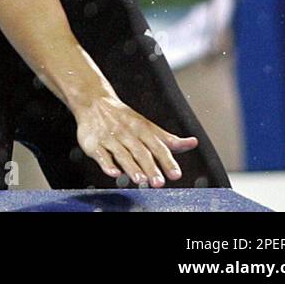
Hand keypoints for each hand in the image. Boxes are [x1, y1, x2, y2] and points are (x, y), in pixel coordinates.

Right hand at [74, 94, 198, 186]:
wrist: (92, 100)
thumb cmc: (123, 118)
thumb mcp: (146, 125)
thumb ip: (168, 139)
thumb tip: (192, 143)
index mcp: (141, 128)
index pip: (157, 146)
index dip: (166, 161)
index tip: (175, 174)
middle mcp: (126, 133)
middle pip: (140, 151)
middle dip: (150, 167)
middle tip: (158, 182)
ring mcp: (109, 138)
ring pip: (121, 153)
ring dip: (131, 167)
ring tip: (140, 180)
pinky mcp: (93, 143)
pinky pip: (100, 154)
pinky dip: (107, 164)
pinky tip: (114, 173)